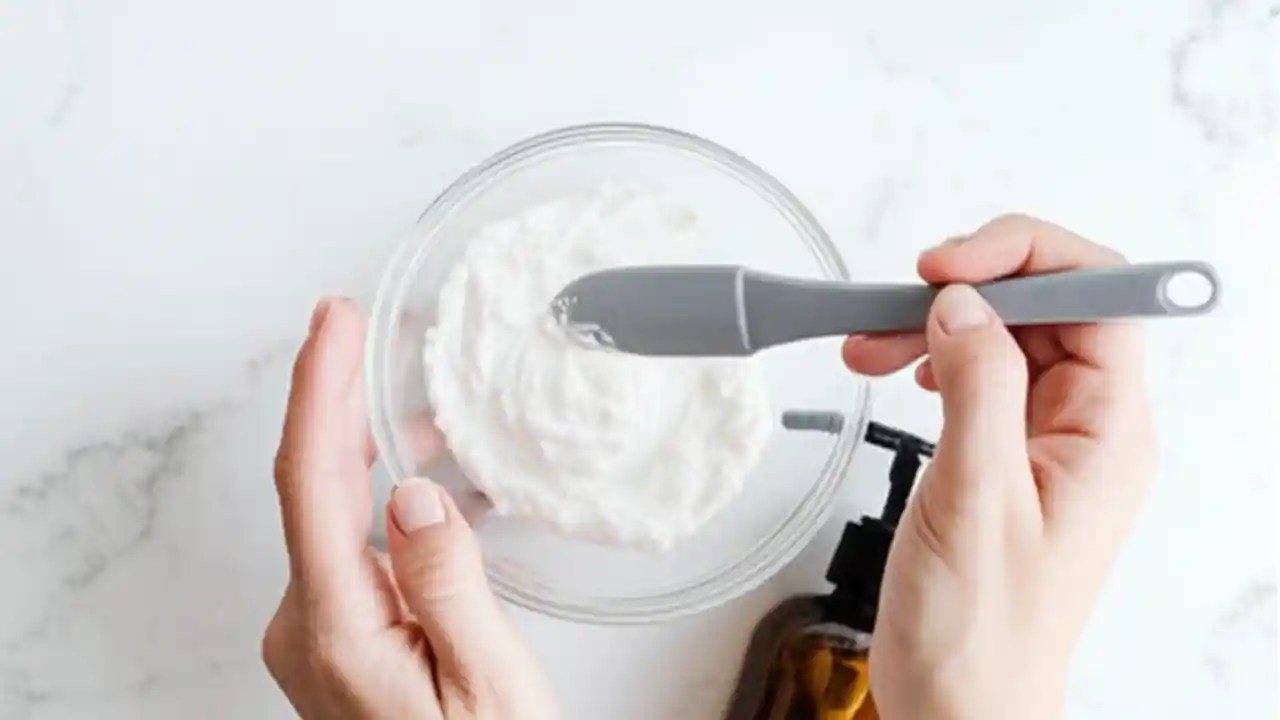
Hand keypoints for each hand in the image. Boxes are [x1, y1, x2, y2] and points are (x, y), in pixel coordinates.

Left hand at [262, 298, 556, 719]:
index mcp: (339, 629)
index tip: (335, 321)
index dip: (318, 389)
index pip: (310, 481)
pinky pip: (347, 545)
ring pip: (330, 512)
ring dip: (366, 447)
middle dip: (336, 397)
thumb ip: (449, 589)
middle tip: (367, 327)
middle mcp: (309, 625)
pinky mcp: (337, 637)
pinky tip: (421, 482)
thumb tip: (411, 493)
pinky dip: (377, 497)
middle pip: (310, 484)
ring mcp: (317, 632)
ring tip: (417, 399)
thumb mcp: (491, 688)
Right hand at [844, 215, 1155, 719]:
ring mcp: (1047, 444)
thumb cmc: (979, 634)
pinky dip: (930, 362)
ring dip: (935, 326)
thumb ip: (978, 389)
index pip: (1098, 296)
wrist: (959, 708)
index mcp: (1108, 434)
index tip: (948, 266)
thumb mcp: (975, 500)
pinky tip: (895, 374)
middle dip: (967, 290)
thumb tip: (965, 306)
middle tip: (892, 304)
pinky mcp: (1007, 460)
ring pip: (1004, 339)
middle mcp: (1088, 430)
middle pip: (1046, 309)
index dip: (1026, 259)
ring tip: (867, 344)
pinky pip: (979, 380)